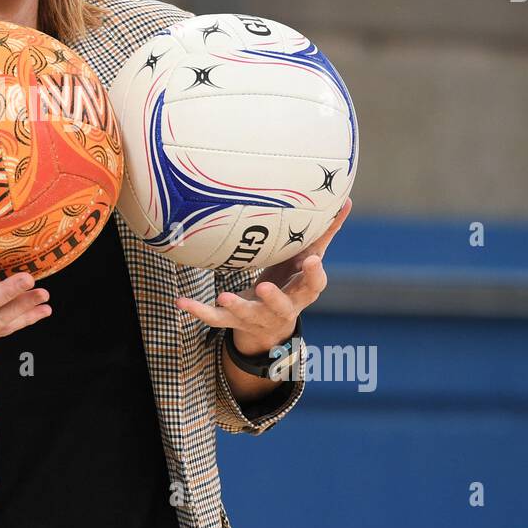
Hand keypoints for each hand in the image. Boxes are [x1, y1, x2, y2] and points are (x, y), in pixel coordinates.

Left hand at [176, 198, 351, 356]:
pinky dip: (199, 310)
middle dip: (275, 297)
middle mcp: (281, 308)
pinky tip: (181, 301)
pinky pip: (215, 319)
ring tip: (223, 296)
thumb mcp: (307, 261)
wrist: (272, 327)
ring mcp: (256, 317)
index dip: (314, 274)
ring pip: (246, 315)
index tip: (313, 260)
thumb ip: (323, 233)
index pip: (313, 285)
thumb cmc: (292, 282)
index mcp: (302, 291)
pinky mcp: (234, 322)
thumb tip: (345, 199)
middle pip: (281, 305)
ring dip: (236, 306)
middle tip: (265, 286)